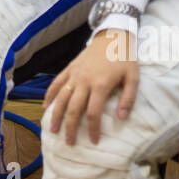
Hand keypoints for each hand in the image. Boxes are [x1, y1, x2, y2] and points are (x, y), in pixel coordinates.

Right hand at [44, 29, 139, 145]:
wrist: (112, 36)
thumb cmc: (124, 58)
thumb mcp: (133, 77)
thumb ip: (128, 98)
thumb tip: (121, 118)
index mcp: (100, 85)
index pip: (93, 113)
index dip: (92, 129)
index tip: (93, 141)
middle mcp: (84, 81)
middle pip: (73, 109)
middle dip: (70, 127)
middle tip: (69, 142)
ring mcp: (75, 74)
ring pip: (61, 97)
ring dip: (56, 115)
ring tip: (53, 129)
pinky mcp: (70, 68)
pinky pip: (57, 83)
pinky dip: (50, 95)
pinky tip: (46, 106)